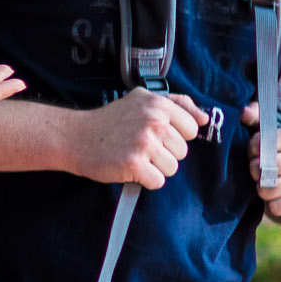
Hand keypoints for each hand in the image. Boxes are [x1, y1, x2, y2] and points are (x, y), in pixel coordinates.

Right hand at [72, 88, 208, 188]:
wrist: (76, 137)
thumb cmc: (111, 121)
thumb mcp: (142, 100)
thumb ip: (177, 104)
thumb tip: (205, 118)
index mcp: (158, 104)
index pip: (191, 129)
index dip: (174, 136)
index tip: (154, 135)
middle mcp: (153, 121)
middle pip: (182, 151)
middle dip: (164, 154)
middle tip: (139, 147)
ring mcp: (144, 142)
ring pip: (172, 168)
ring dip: (155, 168)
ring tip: (134, 157)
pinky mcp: (134, 163)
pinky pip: (158, 181)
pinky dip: (145, 180)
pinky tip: (130, 168)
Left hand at [244, 108, 280, 223]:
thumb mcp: (276, 135)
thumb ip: (258, 120)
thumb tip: (243, 112)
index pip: (257, 145)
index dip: (251, 153)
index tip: (259, 155)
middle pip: (259, 169)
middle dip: (256, 174)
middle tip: (265, 174)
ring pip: (266, 190)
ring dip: (264, 192)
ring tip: (274, 187)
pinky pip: (275, 207)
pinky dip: (274, 207)